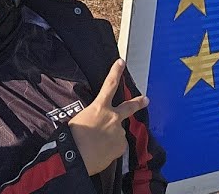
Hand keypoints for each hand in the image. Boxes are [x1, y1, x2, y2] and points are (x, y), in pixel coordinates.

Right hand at [68, 59, 148, 175]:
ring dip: (112, 137)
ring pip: (118, 133)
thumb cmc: (72, 137)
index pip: (109, 84)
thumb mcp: (80, 119)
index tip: (121, 62)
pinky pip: (117, 146)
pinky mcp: (121, 146)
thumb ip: (93, 118)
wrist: (75, 156)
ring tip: (98, 146)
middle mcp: (113, 117)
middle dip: (138, 102)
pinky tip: (101, 152)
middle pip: (129, 107)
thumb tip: (98, 125)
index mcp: (99, 107)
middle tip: (146, 99)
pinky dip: (111, 149)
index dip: (116, 72)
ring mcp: (119, 132)